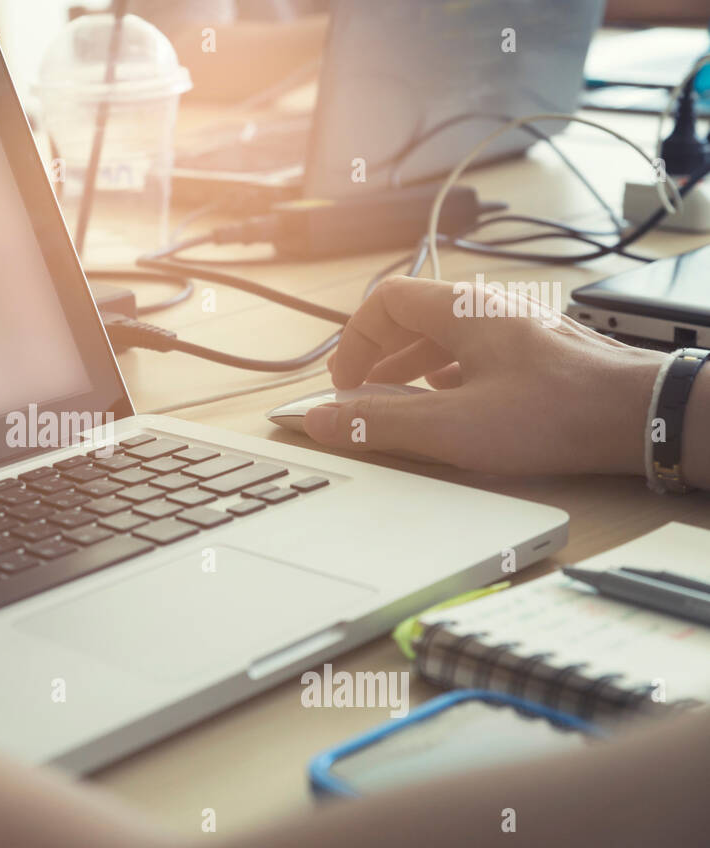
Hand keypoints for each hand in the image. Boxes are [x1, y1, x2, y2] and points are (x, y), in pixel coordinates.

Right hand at [303, 276, 665, 475]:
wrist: (644, 417)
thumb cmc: (558, 413)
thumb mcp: (452, 427)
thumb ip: (380, 424)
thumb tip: (322, 420)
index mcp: (462, 311)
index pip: (385, 300)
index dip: (354, 341)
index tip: (344, 383)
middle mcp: (490, 310)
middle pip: (412, 316)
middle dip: (376, 355)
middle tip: (359, 392)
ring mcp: (518, 330)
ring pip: (445, 336)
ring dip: (409, 367)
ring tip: (395, 402)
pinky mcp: (538, 355)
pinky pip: (476, 354)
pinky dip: (447, 376)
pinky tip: (450, 405)